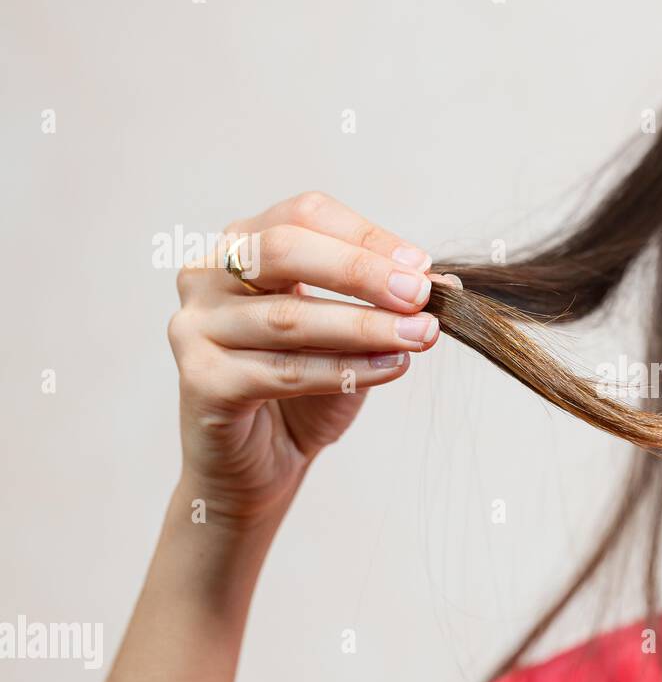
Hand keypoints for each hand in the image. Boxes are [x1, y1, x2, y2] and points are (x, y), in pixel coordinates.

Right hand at [167, 190, 459, 525]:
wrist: (258, 467)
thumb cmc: (302, 391)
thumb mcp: (348, 336)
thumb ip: (384, 305)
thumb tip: (445, 284)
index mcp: (241, 246)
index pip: (304, 215)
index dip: (366, 236)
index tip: (422, 266)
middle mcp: (207, 276)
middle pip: (285, 250)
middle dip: (362, 271)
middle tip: (420, 294)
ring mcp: (196, 328)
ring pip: (289, 316)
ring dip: (364, 325)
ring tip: (419, 335)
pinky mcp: (202, 381)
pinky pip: (284, 371)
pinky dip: (343, 370)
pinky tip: (390, 367)